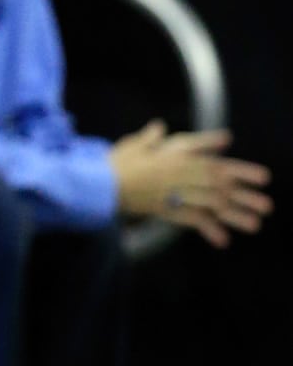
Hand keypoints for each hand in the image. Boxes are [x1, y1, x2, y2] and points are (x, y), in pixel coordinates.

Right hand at [110, 120, 272, 246]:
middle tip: (267, 206)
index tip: (263, 177)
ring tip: (254, 225)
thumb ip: (152, 136)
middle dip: (244, 194)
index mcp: (176, 154)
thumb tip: (160, 125)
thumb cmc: (116, 162)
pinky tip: (222, 240)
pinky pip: (190, 219)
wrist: (98, 181)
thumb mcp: (136, 143)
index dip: (240, 169)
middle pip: (219, 183)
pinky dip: (207, 229)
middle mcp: (179, 172)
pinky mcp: (164, 209)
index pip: (215, 160)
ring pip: (209, 202)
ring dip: (234, 214)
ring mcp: (173, 191)